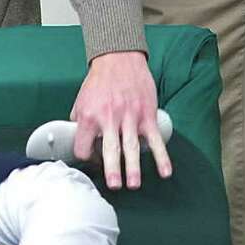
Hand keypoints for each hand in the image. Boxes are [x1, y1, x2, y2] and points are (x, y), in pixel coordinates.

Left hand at [70, 50, 172, 189]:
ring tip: (134, 184)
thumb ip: (79, 122)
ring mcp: (130, 117)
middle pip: (110, 150)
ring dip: (134, 167)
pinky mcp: (147, 115)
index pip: (83, 147)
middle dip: (112, 170)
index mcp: (89, 117)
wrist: (119, 58)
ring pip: (132, 147)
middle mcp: (109, 118)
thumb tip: (79, 141)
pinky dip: (162, 156)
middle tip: (114, 186)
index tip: (93, 160)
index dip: (86, 156)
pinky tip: (165, 171)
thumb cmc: (99, 81)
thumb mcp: (80, 100)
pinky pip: (155, 139)